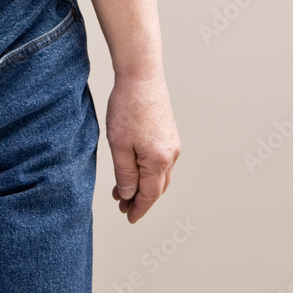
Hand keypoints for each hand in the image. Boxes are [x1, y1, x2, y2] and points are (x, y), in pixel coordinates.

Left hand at [106, 73, 179, 222]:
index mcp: (159, 160)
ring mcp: (172, 143)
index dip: (138, 208)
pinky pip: (161, 160)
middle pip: (157, 187)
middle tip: (121, 203)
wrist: (142, 76)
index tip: (128, 217)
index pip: (150, 194)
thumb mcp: (119, 145)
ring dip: (143, 183)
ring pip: (159, 173)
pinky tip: (134, 166)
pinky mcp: (169, 132)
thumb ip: (124, 174)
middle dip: (139, 198)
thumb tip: (128, 194)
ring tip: (122, 186)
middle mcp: (171, 154)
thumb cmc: (129, 106)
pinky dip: (148, 169)